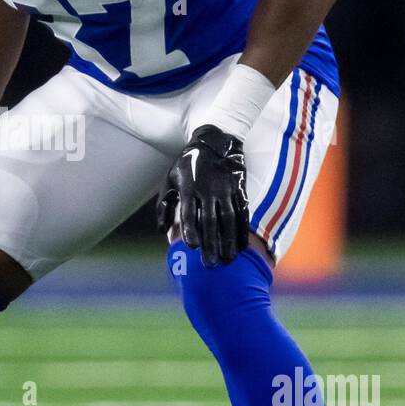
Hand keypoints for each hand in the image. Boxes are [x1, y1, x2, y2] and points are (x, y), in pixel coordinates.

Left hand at [157, 124, 249, 267]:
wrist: (216, 141)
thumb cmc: (188, 164)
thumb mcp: (170, 178)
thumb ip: (164, 204)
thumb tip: (162, 231)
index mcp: (188, 187)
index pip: (188, 212)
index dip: (190, 230)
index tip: (192, 247)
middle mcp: (208, 189)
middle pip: (209, 220)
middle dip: (210, 243)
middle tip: (210, 264)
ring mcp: (226, 189)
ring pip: (228, 218)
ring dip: (229, 240)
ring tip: (228, 259)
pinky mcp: (239, 189)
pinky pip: (242, 212)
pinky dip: (242, 230)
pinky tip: (242, 246)